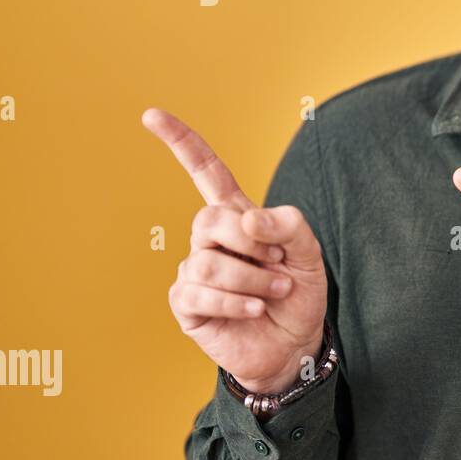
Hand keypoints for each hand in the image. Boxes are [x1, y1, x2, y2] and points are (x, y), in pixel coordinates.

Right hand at [143, 108, 328, 393]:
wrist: (295, 345)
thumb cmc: (298, 294)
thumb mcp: (308, 254)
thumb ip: (288, 225)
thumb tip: (246, 218)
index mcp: (237, 217)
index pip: (205, 173)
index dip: (181, 144)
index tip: (152, 114)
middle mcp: (210, 240)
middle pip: (210, 220)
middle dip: (250, 243)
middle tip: (280, 266)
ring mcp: (194, 271)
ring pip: (209, 263)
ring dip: (253, 281)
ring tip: (274, 293)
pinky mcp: (186, 305)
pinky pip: (199, 294)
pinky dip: (234, 302)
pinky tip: (254, 310)